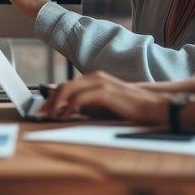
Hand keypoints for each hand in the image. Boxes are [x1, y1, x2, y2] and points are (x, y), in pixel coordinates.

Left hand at [40, 71, 168, 123]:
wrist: (154, 108)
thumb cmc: (129, 109)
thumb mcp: (104, 108)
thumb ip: (87, 107)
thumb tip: (67, 111)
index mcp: (94, 79)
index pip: (67, 86)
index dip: (51, 96)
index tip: (41, 109)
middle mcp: (95, 77)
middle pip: (64, 87)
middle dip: (49, 101)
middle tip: (41, 114)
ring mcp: (100, 83)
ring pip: (69, 90)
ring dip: (56, 104)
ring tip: (49, 116)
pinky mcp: (106, 91)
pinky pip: (81, 98)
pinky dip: (70, 107)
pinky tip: (66, 115)